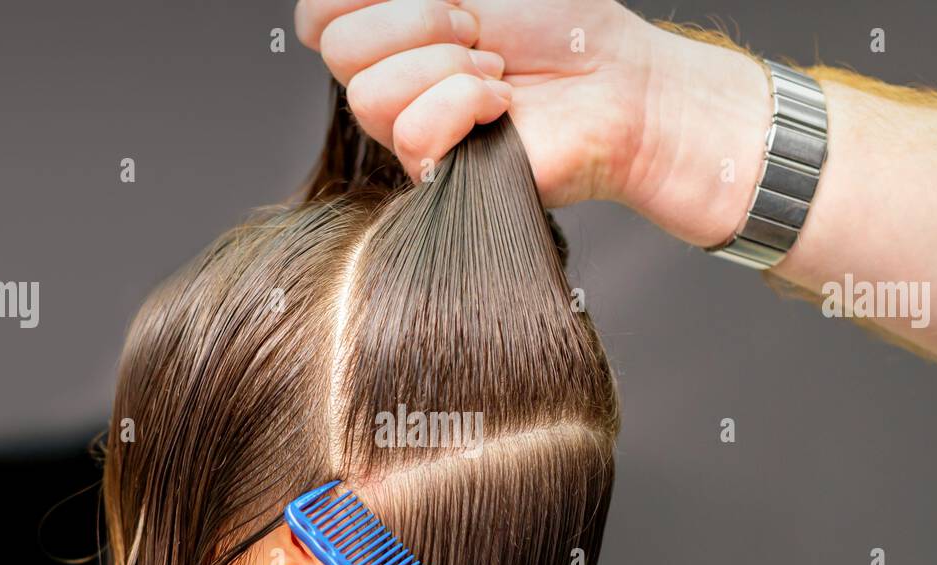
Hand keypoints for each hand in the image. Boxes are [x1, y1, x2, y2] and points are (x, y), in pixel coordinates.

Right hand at [295, 0, 769, 245]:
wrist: (618, 80)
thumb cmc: (562, 21)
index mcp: (390, 30)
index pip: (318, 16)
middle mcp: (390, 80)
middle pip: (338, 49)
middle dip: (417, 21)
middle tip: (478, 30)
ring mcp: (409, 131)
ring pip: (367, 94)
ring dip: (445, 66)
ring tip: (495, 70)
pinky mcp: (437, 175)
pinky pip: (410, 133)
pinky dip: (463, 104)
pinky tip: (502, 106)